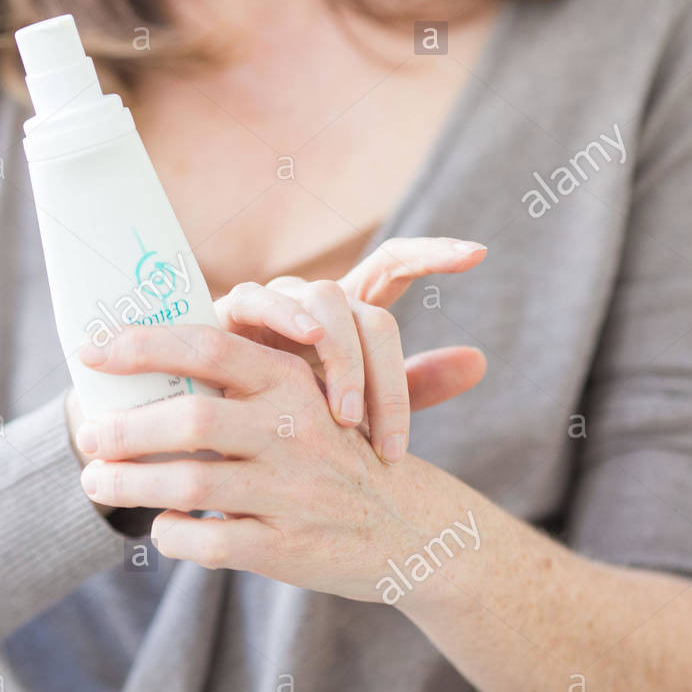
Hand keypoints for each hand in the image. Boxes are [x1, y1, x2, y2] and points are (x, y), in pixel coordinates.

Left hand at [73, 324, 438, 601]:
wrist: (416, 529)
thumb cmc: (339, 458)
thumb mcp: (309, 403)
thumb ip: (244, 384)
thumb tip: (143, 368)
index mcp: (293, 381)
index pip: (208, 347)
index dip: (142, 347)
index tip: (90, 353)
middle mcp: (294, 430)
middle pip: (189, 420)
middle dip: (122, 430)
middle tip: (87, 435)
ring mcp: (292, 492)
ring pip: (188, 486)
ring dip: (127, 484)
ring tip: (97, 482)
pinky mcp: (286, 547)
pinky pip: (206, 542)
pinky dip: (170, 535)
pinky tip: (162, 528)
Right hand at [214, 237, 486, 461]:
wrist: (211, 438)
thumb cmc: (286, 419)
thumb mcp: (356, 411)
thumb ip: (412, 387)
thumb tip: (480, 361)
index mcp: (348, 315)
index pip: (393, 265)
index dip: (433, 253)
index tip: (478, 254)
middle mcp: (314, 301)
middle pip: (366, 309)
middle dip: (381, 373)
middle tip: (382, 436)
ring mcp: (273, 302)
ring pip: (324, 300)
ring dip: (342, 356)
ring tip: (347, 414)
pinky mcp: (226, 313)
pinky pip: (259, 298)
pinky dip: (287, 316)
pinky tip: (308, 342)